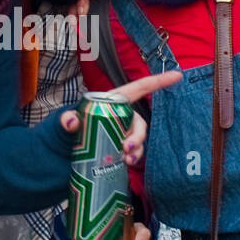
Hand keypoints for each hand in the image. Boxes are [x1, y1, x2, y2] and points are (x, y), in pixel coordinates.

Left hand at [60, 71, 182, 165]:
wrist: (62, 151)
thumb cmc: (66, 129)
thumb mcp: (64, 122)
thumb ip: (66, 119)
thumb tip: (71, 122)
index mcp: (113, 101)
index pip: (139, 88)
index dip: (158, 81)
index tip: (177, 75)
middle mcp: (121, 116)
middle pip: (139, 122)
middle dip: (138, 135)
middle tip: (126, 149)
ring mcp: (122, 133)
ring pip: (138, 139)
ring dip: (137, 149)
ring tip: (126, 160)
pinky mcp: (120, 148)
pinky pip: (134, 151)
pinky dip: (133, 157)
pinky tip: (126, 164)